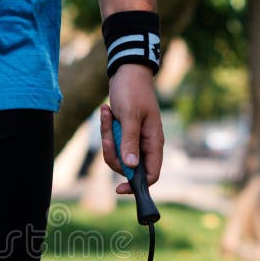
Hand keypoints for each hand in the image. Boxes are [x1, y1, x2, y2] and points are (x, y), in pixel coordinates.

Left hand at [99, 64, 163, 194]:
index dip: (137, 185)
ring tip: (106, 114)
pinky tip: (106, 111)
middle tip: (107, 133)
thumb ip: (130, 142)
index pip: (151, 175)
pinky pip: (112, 142)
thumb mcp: (131, 117)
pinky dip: (106, 129)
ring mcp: (134, 139)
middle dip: (112, 153)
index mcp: (154, 142)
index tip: (118, 188)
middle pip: (127, 166)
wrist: (127, 71)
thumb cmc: (133, 91)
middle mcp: (145, 144)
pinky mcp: (123, 133)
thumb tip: (130, 167)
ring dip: (107, 137)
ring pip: (116, 154)